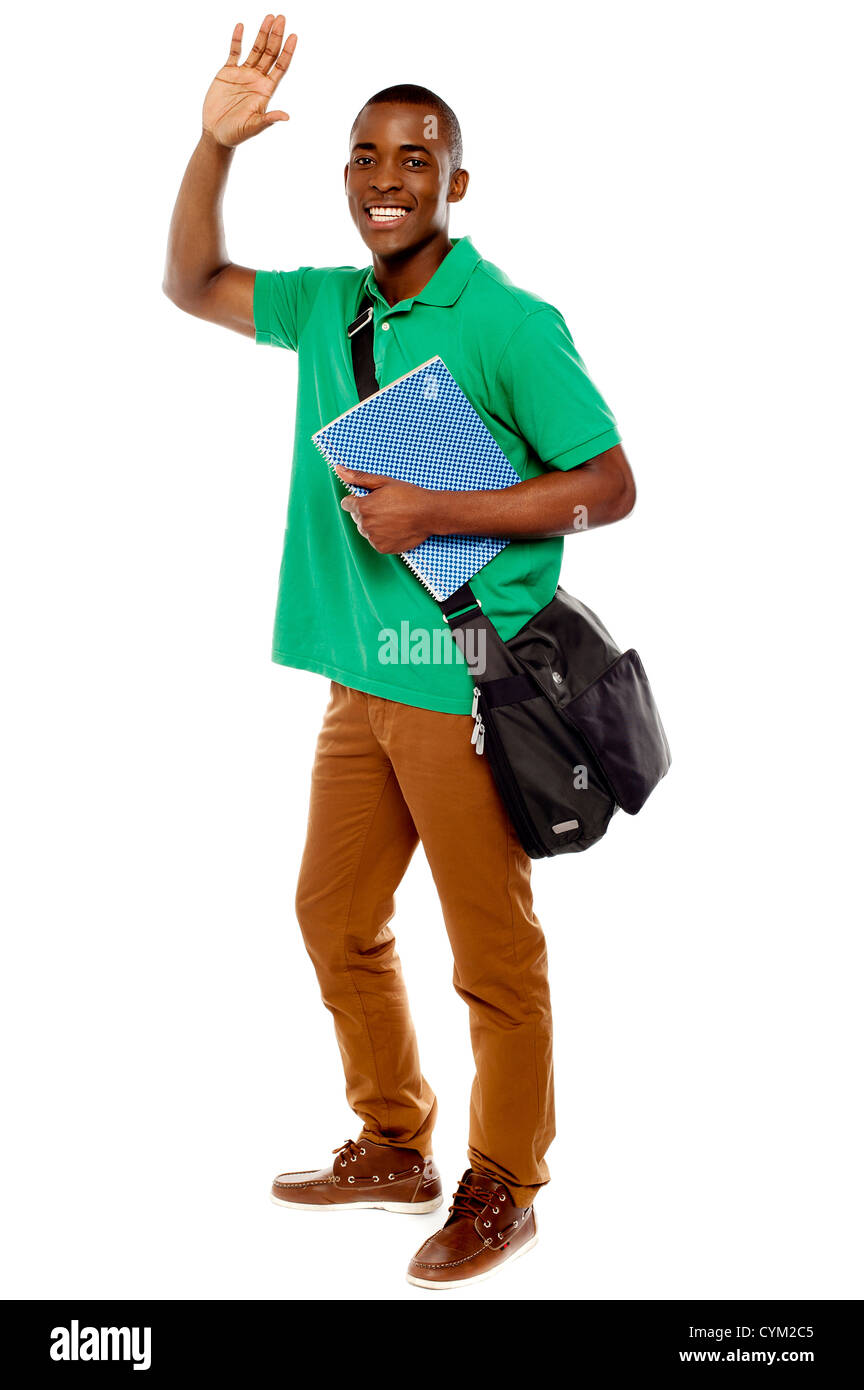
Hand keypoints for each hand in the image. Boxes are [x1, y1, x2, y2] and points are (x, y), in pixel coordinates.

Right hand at [202, 14, 296, 147]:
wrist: (216, 133)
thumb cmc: (236, 134)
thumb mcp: (253, 127)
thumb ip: (268, 120)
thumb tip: (286, 116)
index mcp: (265, 90)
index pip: (280, 66)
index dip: (287, 51)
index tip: (294, 35)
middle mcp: (257, 79)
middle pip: (270, 53)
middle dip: (276, 36)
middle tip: (281, 18)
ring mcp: (243, 74)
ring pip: (255, 49)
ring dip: (262, 33)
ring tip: (269, 17)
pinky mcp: (227, 72)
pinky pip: (234, 52)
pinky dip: (237, 39)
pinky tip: (242, 26)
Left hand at [334, 466, 436, 552]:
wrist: (429, 513)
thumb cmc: (408, 495)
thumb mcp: (383, 482)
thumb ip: (358, 477)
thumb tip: (338, 469)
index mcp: (362, 507)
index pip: (347, 504)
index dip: (358, 499)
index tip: (373, 498)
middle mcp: (365, 525)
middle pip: (357, 518)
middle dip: (367, 512)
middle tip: (387, 507)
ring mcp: (373, 538)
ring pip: (366, 530)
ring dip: (374, 525)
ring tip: (393, 517)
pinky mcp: (382, 548)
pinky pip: (376, 541)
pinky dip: (383, 536)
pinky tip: (395, 528)